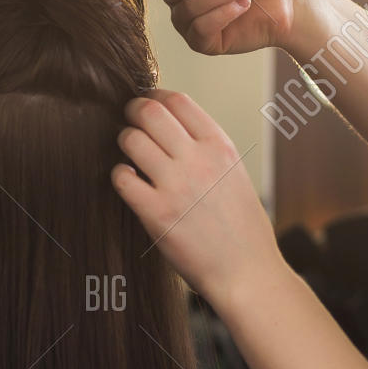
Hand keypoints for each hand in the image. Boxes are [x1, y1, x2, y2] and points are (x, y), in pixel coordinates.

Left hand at [111, 87, 286, 310]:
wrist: (247, 273)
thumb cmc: (243, 229)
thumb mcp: (235, 174)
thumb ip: (207, 148)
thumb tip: (173, 128)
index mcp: (220, 146)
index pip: (178, 100)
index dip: (156, 95)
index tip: (148, 102)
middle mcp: (198, 160)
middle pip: (149, 111)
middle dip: (133, 111)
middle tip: (129, 121)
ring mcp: (176, 186)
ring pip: (131, 139)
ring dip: (125, 142)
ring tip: (130, 155)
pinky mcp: (156, 214)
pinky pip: (122, 178)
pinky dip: (120, 176)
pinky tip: (130, 183)